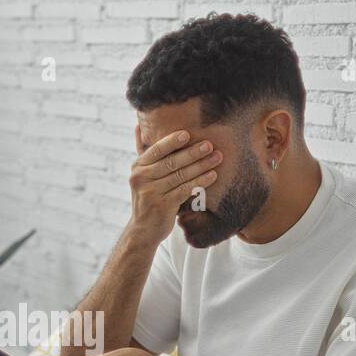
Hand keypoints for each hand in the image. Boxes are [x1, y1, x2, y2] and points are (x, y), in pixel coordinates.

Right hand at [125, 127, 221, 247]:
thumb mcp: (142, 175)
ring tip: (217, 158)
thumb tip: (138, 125)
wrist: (143, 230)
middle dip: (193, 152)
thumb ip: (143, 152)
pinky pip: (185, 190)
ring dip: (201, 166)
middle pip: (171, 162)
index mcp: (138, 167)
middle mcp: (141, 178)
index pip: (156, 150)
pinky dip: (200, 182)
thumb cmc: (148, 197)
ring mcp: (151, 193)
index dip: (172, 141)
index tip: (189, 133)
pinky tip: (212, 176)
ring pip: (180, 176)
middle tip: (210, 145)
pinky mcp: (162, 206)